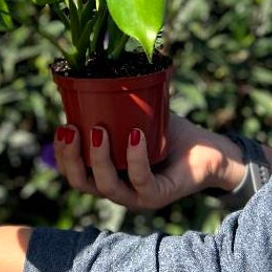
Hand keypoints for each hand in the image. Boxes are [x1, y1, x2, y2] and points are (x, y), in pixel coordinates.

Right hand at [53, 113, 246, 209]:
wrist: (208, 150)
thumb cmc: (169, 134)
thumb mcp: (136, 117)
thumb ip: (115, 106)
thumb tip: (92, 74)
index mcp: (107, 174)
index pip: (74, 173)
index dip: (62, 155)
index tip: (62, 127)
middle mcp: (118, 189)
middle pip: (82, 184)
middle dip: (71, 159)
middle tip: (71, 129)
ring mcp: (137, 197)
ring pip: (107, 187)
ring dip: (99, 159)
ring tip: (99, 129)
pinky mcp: (159, 197)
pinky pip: (142, 181)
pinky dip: (135, 158)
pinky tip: (136, 135)